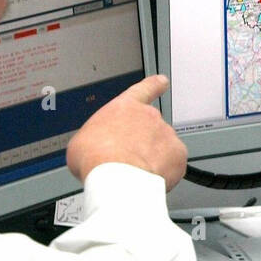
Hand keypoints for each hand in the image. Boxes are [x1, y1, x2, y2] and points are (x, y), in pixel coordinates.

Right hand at [66, 74, 187, 188]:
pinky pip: (174, 164)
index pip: (143, 90)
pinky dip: (166, 172)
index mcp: (125, 108)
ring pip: (163, 147)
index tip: (162, 82)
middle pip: (151, 128)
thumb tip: (94, 150)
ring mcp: (166, 134)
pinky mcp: (178, 154)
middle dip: (143, 143)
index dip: (154, 85)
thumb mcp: (82, 142)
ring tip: (136, 173)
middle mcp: (149, 116)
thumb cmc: (97, 158)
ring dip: (154, 158)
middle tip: (129, 160)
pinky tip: (150, 178)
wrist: (116, 177)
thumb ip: (95, 138)